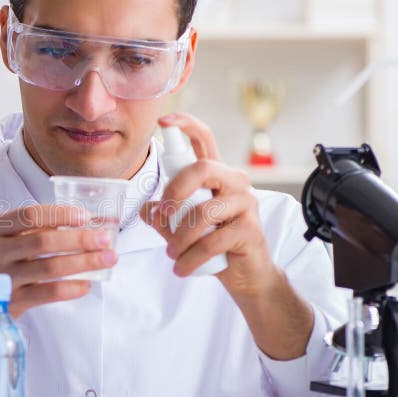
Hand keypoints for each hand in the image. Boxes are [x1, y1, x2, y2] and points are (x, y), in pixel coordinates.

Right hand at [0, 204, 116, 388]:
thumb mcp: (2, 238)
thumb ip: (34, 230)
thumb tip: (85, 222)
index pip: (29, 215)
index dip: (59, 214)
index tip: (85, 216)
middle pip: (43, 242)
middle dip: (79, 240)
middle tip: (106, 239)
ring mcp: (1, 279)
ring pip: (48, 268)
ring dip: (83, 263)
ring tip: (107, 260)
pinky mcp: (8, 303)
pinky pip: (44, 294)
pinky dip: (68, 289)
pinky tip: (86, 285)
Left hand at [140, 112, 278, 295]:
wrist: (245, 275)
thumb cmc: (215, 245)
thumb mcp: (182, 227)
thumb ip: (165, 216)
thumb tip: (147, 209)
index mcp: (217, 175)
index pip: (205, 139)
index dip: (186, 125)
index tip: (164, 121)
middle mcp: (235, 182)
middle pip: (203, 169)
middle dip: (174, 192)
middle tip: (163, 216)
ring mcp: (246, 204)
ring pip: (204, 212)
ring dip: (180, 238)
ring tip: (173, 255)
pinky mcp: (250, 229)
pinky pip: (213, 241)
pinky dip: (192, 258)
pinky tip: (183, 267)